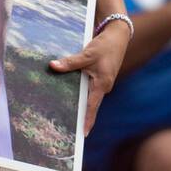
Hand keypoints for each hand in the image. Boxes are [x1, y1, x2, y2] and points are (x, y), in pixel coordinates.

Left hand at [49, 18, 130, 134]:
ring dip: (77, 102)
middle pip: (89, 104)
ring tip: (62, 114)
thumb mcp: (87, 54)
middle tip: (67, 128)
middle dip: (79, 115)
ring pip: (86, 95)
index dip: (87, 120)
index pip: (92, 106)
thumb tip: (53, 66)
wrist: (117, 37)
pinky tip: (65, 93)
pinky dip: (78, 91)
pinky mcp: (98, 77)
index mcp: (102, 84)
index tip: (83, 134)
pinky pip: (87, 87)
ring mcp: (101, 82)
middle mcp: (102, 86)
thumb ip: (70, 61)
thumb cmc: (105, 46)